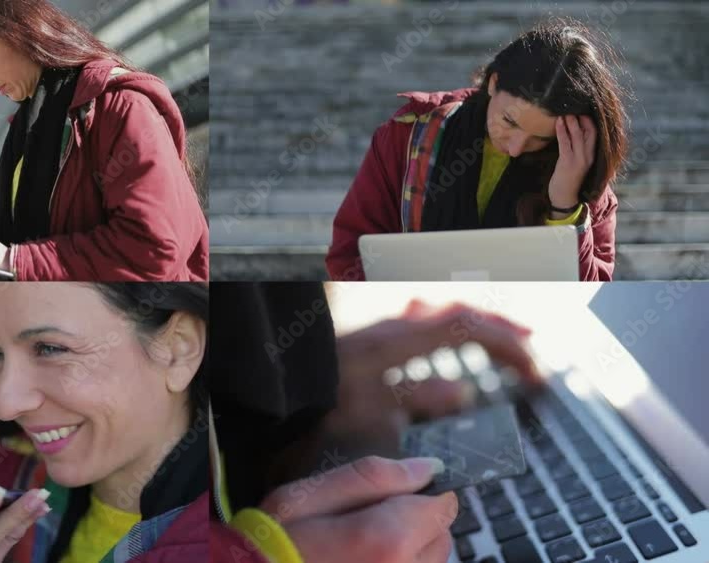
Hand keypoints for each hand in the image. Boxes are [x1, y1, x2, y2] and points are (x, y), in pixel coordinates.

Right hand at [259, 456, 457, 562]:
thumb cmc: (272, 542)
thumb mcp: (308, 496)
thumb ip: (371, 477)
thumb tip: (428, 468)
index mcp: (389, 539)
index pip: (443, 505)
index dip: (418, 494)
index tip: (391, 494)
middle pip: (441, 537)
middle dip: (416, 523)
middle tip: (368, 522)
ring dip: (409, 552)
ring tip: (363, 549)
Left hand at [322, 300, 539, 455]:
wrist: (281, 371)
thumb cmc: (321, 390)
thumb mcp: (371, 405)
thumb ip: (419, 398)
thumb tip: (462, 392)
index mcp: (403, 338)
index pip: (470, 329)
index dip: (507, 346)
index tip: (532, 370)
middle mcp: (398, 322)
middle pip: (462, 314)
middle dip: (500, 331)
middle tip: (531, 348)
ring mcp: (386, 322)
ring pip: (444, 314)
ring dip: (477, 325)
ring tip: (501, 339)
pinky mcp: (375, 330)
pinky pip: (425, 319)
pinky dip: (450, 326)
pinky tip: (449, 334)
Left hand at [548, 115, 596, 211]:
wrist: (564, 198)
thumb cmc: (567, 178)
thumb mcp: (576, 162)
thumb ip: (578, 149)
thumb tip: (574, 132)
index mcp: (592, 155)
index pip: (595, 133)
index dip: (590, 120)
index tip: (582, 108)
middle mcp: (589, 156)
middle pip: (590, 131)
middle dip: (583, 117)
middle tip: (573, 105)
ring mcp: (580, 160)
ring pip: (578, 136)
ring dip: (572, 122)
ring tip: (565, 110)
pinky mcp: (568, 163)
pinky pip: (566, 144)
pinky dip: (562, 132)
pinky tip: (558, 123)